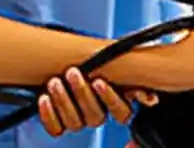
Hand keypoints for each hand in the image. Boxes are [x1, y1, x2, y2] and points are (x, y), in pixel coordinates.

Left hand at [37, 67, 157, 136]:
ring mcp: (78, 121)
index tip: (99, 81)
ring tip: (55, 82)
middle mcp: (98, 115)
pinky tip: (44, 98)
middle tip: (72, 72)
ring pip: (75, 123)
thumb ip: (133, 81)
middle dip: (82, 93)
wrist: (64, 64)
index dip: (110, 99)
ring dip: (63, 101)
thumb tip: (149, 98)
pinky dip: (49, 115)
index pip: (121, 113)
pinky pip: (56, 129)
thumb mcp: (114, 68)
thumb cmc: (93, 64)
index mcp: (116, 105)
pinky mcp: (59, 123)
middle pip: (95, 116)